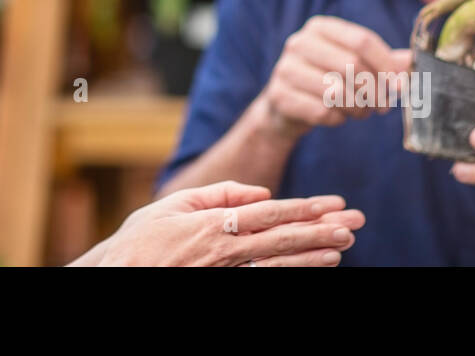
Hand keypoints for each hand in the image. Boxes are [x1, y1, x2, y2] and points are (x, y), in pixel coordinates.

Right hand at [96, 180, 364, 266]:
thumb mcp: (173, 205)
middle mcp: (226, 252)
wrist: (120, 275)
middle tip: (355, 222)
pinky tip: (320, 266)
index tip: (334, 202)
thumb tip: (259, 191)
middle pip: (284, 239)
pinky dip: (296, 271)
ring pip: (281, 263)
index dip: (305, 208)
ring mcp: (228, 272)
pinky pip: (267, 278)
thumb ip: (218, 194)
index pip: (270, 214)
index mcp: (214, 226)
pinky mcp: (227, 284)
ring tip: (346, 244)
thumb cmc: (141, 240)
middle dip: (322, 229)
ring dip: (316, 253)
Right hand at [258, 15, 411, 140]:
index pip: (362, 40)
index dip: (386, 65)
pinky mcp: (279, 96)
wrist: (285, 105)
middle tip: (383, 106)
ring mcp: (285, 68)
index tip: (399, 86)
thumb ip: (384, 61)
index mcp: (320, 27)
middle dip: (375, 91)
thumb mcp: (354, 64)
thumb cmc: (327, 80)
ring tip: (362, 111)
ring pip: (337, 91)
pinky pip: (322, 111)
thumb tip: (415, 61)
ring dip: (359, 107)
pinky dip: (338, 118)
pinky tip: (337, 116)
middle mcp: (299, 42)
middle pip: (352, 65)